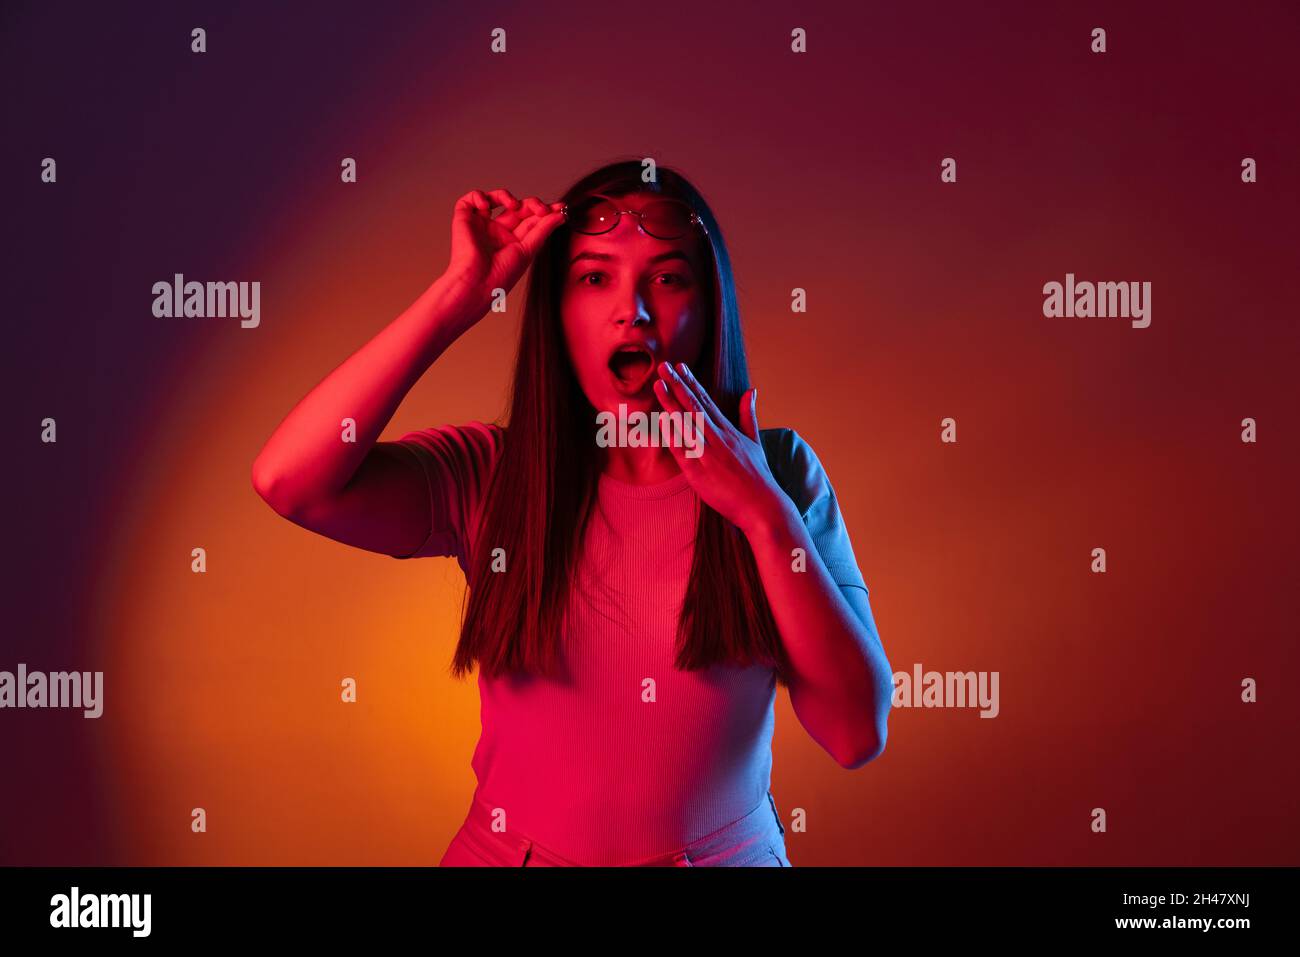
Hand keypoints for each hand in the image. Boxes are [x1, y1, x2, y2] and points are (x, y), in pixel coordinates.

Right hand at [441, 188, 565, 316]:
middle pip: (516, 208)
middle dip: (531, 204)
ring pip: (495, 199)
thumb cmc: (501, 275)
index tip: (560, 208)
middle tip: (541, 209)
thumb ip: (543, 229)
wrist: (477, 284)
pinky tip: (487, 206)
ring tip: (514, 205)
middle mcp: (497, 232)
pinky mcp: (464, 220)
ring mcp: (481, 225)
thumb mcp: (528, 250)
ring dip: (507, 196)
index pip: (530, 220)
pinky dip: (479, 196)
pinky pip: (470, 200)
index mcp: (512, 242)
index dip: (543, 212)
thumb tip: (560, 214)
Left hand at [653, 362, 797, 538]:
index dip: (692, 383)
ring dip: (671, 403)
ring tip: (658, 384)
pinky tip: (662, 420)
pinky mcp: (699, 473)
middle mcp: (718, 438)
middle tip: (664, 366)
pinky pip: (682, 450)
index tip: (680, 366)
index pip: (707, 401)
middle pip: (694, 407)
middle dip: (678, 385)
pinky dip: (673, 434)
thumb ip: (749, 415)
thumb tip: (751, 391)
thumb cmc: (758, 476)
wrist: (762, 506)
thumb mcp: (756, 441)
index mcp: (729, 430)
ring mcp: (708, 455)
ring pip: (687, 424)